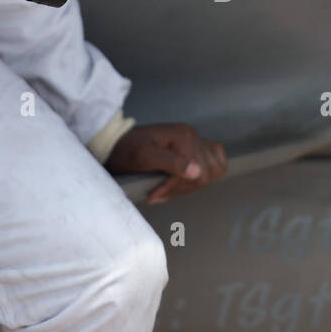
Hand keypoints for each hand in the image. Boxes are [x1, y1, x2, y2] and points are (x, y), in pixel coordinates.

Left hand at [104, 123, 227, 204]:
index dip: (175, 187)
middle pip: (206, 172)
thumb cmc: (126, 150)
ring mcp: (194, 140)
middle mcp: (192, 136)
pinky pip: (215, 160)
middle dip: (183, 187)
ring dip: (193, 184)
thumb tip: (196, 172)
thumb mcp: (143, 156)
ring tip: (170, 188)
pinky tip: (188, 179)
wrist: (115, 144)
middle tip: (160, 193)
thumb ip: (171, 163)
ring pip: (213, 168)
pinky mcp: (192, 146)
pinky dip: (207, 172)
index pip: (195, 171)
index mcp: (183, 136)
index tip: (154, 196)